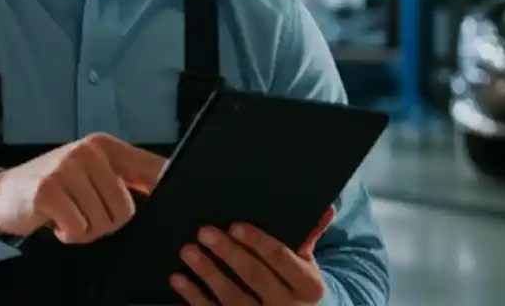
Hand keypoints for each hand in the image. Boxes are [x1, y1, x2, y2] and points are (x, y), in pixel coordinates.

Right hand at [0, 133, 164, 243]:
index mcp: (103, 145)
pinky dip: (68, 235)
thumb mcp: (93, 172)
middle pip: (125, 210)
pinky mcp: (48, 190)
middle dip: (105, 223)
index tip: (179, 195)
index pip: (148, 168)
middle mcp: (87, 151)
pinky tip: (56, 222)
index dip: (164, 185)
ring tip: (67, 215)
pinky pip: (77, 228)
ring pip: (101, 222)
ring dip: (84, 230)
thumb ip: (127, 175)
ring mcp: (66, 169)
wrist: (6, 193)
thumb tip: (168, 178)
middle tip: (83, 214)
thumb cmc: (56, 186)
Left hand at [169, 206, 335, 305]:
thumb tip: (325, 208)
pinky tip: (179, 280)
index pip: (280, 258)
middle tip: (204, 231)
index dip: (257, 241)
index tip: (235, 226)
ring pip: (233, 298)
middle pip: (255, 276)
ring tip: (188, 251)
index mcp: (308, 286)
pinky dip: (195, 297)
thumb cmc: (296, 287)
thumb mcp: (306, 266)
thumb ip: (307, 238)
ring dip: (208, 273)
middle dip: (228, 253)